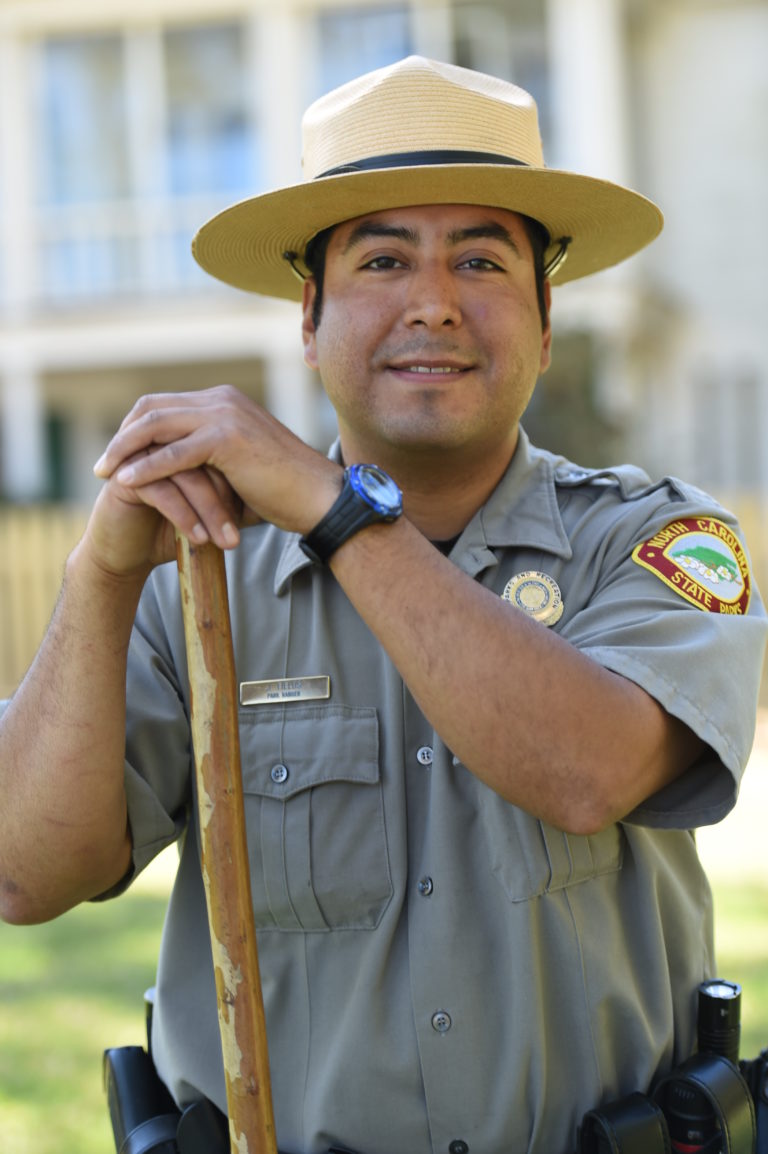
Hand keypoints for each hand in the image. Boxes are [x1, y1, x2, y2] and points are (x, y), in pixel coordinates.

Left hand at [92, 385, 340, 560]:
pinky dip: (147, 468)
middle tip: (101, 465)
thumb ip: (209, 460)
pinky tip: (126, 483)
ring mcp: (226, 415)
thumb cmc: (285, 492)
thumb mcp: (240, 466)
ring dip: (125, 450)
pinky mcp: (228, 439)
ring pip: (156, 425)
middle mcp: (223, 399)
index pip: (164, 404)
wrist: (321, 498)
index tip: (116, 455)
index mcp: (225, 401)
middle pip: (152, 408)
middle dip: (122, 436)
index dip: (134, 428)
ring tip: (104, 474)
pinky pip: (174, 453)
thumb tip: (178, 476)